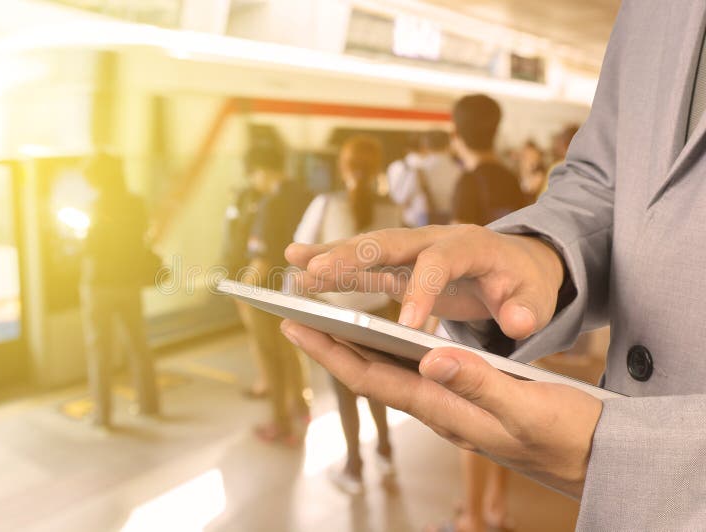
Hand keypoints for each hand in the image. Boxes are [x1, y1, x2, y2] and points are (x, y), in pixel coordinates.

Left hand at [280, 320, 602, 497]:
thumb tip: (431, 358)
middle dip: (329, 347)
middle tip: (294, 317)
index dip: (331, 352)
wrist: (595, 457)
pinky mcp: (464, 399)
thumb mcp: (527, 406)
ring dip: (355, 348)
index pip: (372, 377)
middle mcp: (437, 408)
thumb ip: (481, 384)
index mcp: (444, 409)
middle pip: (370, 374)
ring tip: (328, 324)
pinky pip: (412, 374)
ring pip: (389, 373)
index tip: (297, 326)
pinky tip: (386, 342)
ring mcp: (449, 405)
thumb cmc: (565, 435)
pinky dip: (389, 353)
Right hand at [285, 225, 564, 339]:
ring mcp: (414, 247)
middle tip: (316, 273)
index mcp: (470, 246)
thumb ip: (527, 309)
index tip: (406, 324)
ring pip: (368, 247)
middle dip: (352, 256)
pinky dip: (332, 261)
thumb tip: (518, 322)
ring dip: (331, 255)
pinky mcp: (400, 261)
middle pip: (389, 242)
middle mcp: (435, 238)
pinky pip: (363, 260)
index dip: (424, 290)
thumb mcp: (536, 298)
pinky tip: (299, 267)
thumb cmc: (524, 283)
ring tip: (293, 266)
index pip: (441, 263)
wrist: (517, 262)